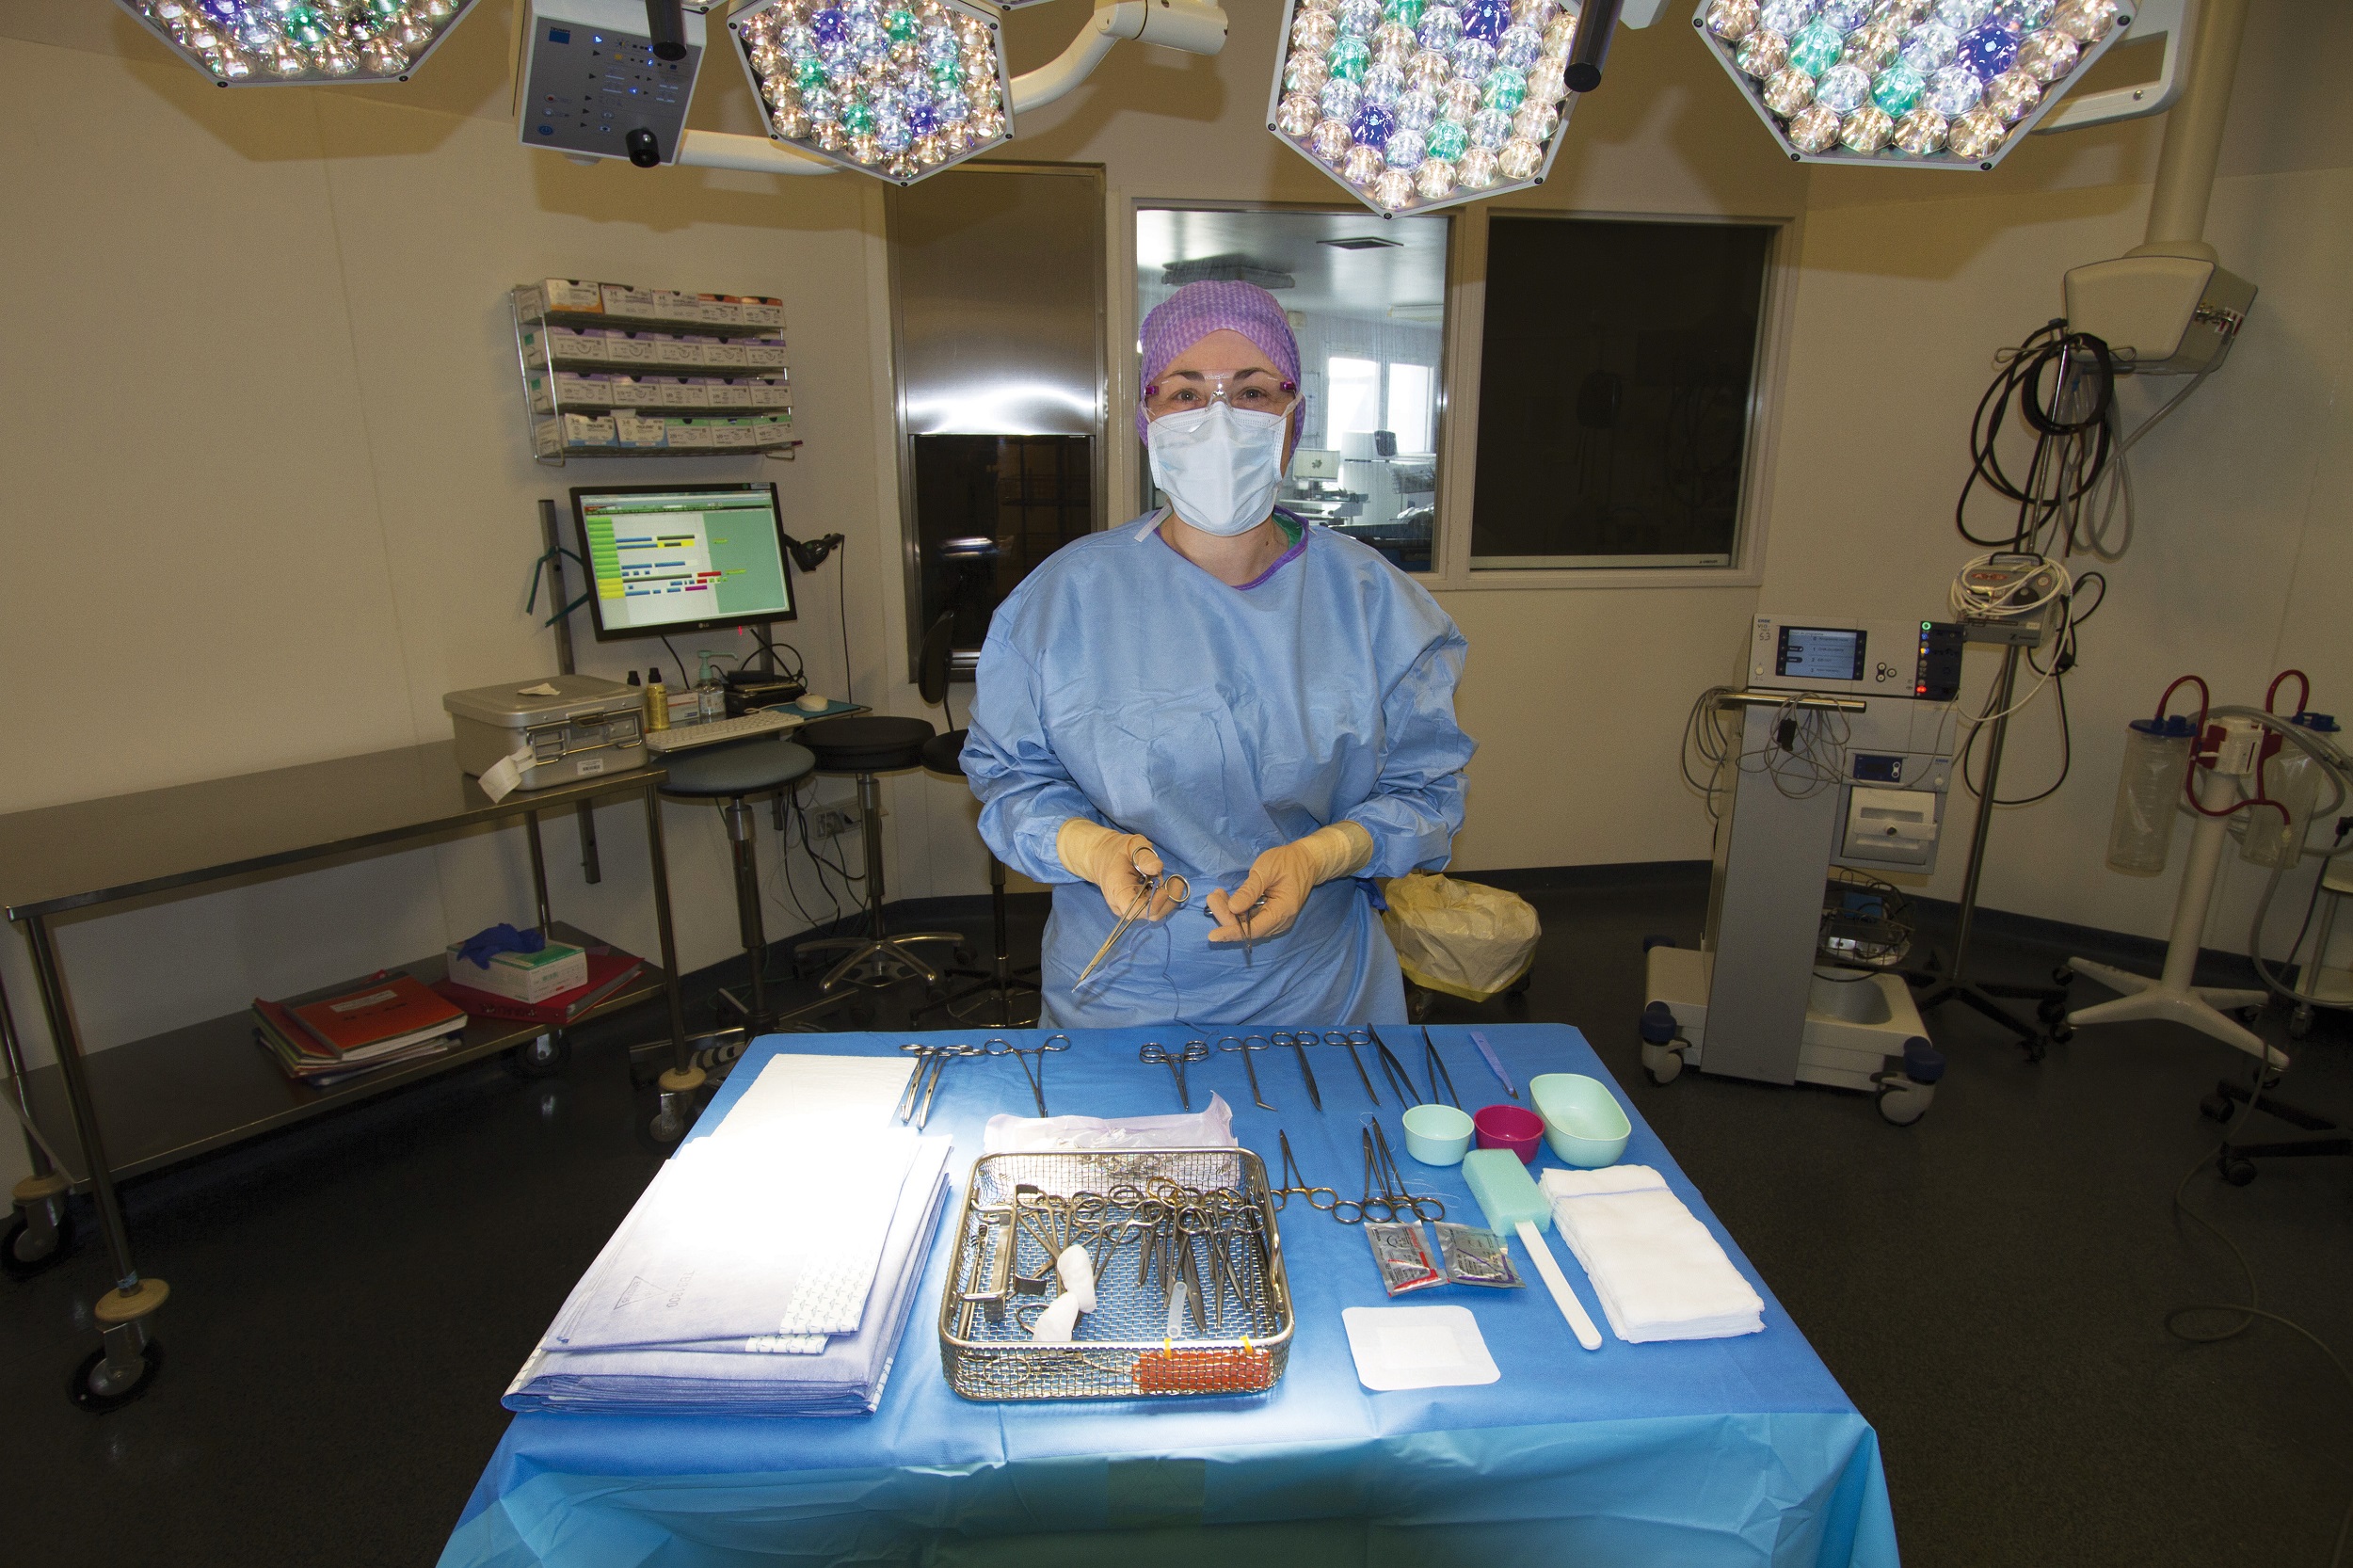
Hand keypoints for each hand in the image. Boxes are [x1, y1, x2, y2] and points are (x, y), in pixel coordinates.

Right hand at [1057, 819, 1183, 922]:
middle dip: (1167, 900)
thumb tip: (1158, 868)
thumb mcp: (1132, 844)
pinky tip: (1160, 883)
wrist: (1101, 857)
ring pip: (1153, 912)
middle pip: (1149, 914)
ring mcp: (1128, 908)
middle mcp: (1121, 905)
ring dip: (1166, 898)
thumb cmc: (1117, 849)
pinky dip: (1161, 897)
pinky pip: (1152, 908)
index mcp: (1117, 890)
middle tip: (1177, 881)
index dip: (1154, 904)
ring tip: (1166, 879)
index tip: (1166, 888)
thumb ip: (1144, 855)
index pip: (1135, 910)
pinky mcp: (1135, 907)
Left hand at [1207, 823, 1372, 943]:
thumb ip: (1250, 890)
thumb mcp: (1266, 870)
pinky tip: (1227, 898)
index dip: (1231, 933)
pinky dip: (1237, 911)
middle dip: (1226, 916)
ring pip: (1247, 926)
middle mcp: (1280, 922)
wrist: (1308, 860)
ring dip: (1229, 913)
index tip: (1212, 936)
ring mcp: (1276, 920)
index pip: (1253, 930)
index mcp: (1282, 911)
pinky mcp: (1271, 916)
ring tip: (1217, 894)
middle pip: (1247, 929)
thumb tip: (1232, 908)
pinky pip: (1251, 920)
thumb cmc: (1288, 861)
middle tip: (1212, 896)